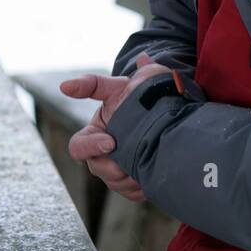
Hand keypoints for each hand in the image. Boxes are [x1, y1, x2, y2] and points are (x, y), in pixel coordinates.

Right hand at [60, 54, 171, 202]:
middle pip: (91, 161)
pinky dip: (137, 189)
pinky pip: (129, 191)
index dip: (90, 143)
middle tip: (122, 157)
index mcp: (98, 127)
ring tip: (143, 171)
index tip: (110, 140)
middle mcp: (101, 147)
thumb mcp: (147, 81)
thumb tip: (143, 58)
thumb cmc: (151, 98)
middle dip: (105, 162)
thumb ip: (143, 70)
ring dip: (125, 177)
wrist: (170, 120)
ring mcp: (113, 165)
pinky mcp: (130, 180)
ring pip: (110, 178)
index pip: (80, 140)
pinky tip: (150, 181)